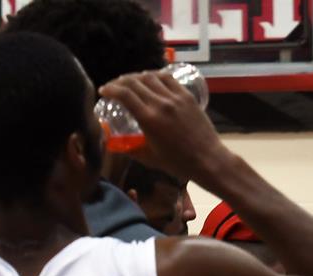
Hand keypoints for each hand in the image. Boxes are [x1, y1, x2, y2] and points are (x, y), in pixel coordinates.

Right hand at [97, 69, 227, 187]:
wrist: (209, 161)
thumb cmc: (179, 163)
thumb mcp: (150, 158)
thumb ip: (130, 149)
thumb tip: (113, 146)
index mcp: (148, 119)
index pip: (123, 94)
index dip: (110, 89)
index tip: (104, 90)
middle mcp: (160, 104)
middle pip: (134, 82)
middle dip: (120, 82)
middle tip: (115, 86)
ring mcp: (175, 98)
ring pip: (150, 77)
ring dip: (136, 76)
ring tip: (131, 81)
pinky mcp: (187, 97)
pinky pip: (168, 78)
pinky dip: (155, 75)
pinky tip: (151, 79)